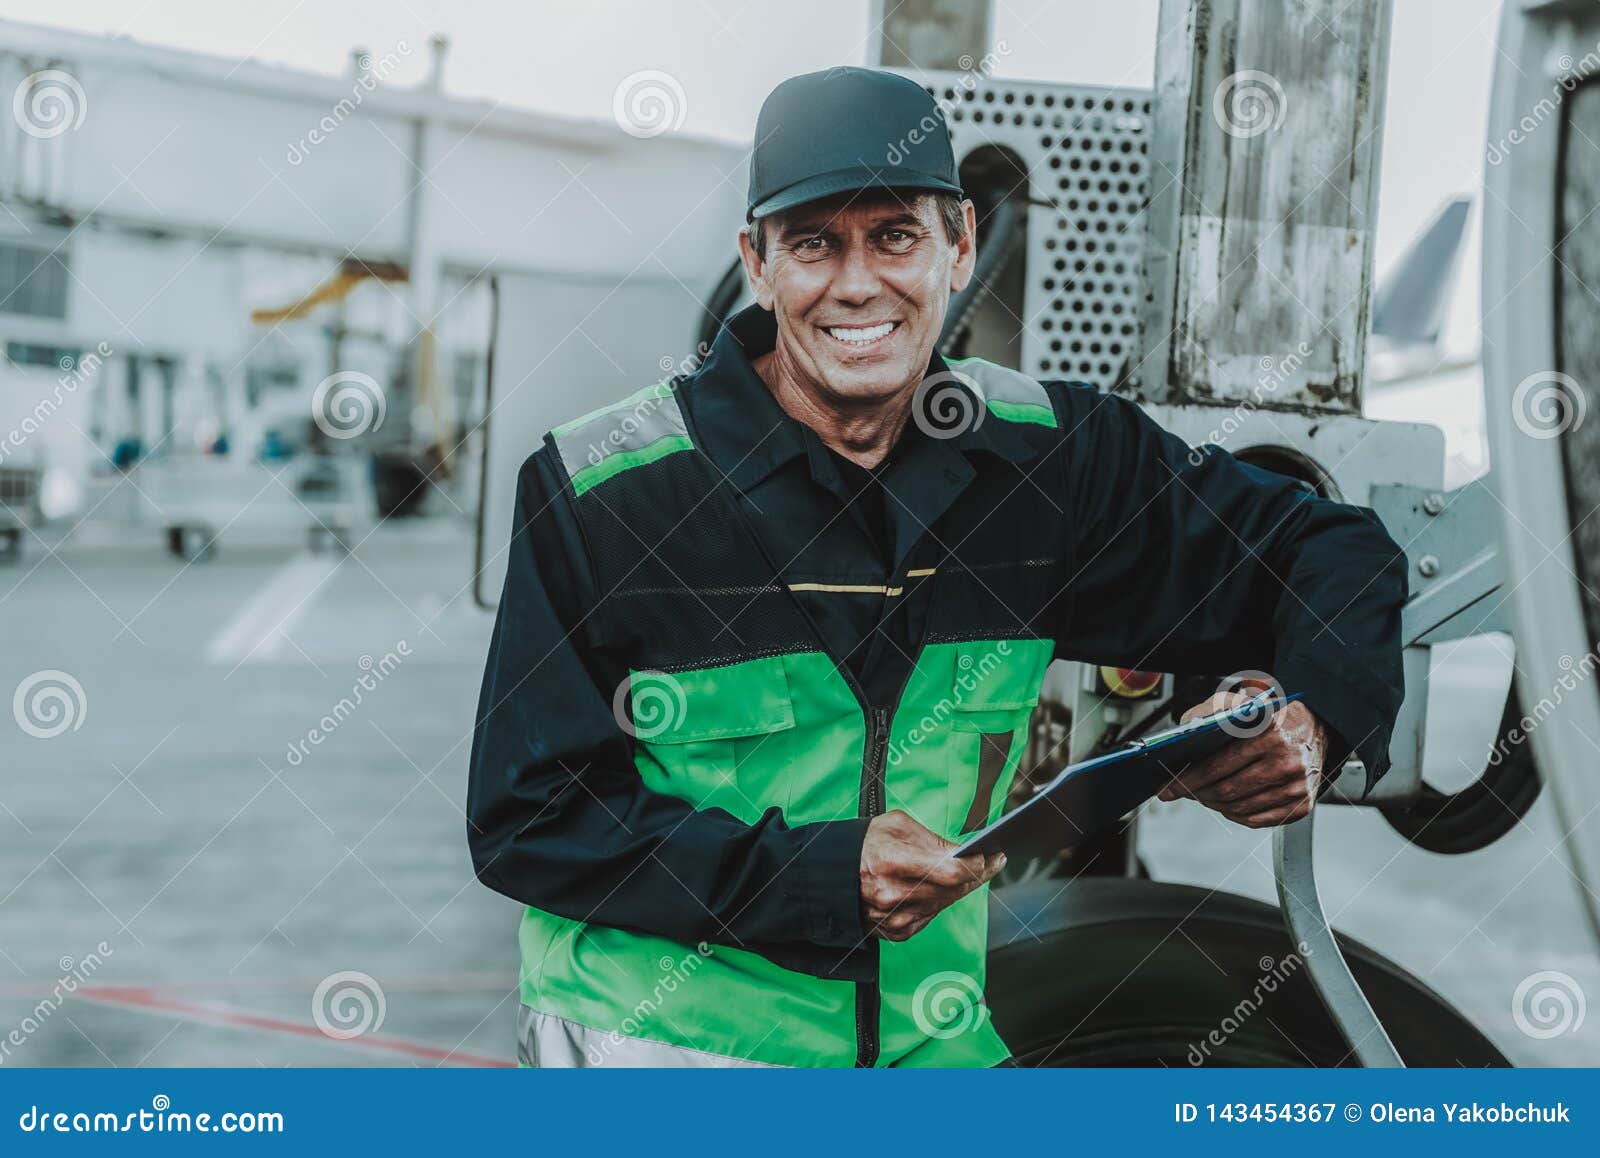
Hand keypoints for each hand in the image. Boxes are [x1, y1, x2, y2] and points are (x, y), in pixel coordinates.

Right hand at [859, 810, 1004, 940]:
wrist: (830, 877)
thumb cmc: (863, 845)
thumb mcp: (896, 825)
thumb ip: (933, 839)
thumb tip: (964, 853)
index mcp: (891, 861)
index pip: (951, 871)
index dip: (977, 865)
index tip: (991, 855)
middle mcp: (893, 894)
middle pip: (954, 890)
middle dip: (976, 874)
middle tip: (990, 862)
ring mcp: (894, 917)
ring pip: (946, 904)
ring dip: (958, 888)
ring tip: (965, 871)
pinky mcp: (896, 932)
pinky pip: (932, 916)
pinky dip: (938, 901)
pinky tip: (935, 887)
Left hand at [1156, 686, 1327, 827]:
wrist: (1317, 727)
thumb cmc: (1272, 716)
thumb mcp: (1240, 702)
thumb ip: (1209, 712)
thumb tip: (1184, 734)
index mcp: (1269, 733)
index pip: (1217, 765)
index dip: (1186, 779)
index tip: (1166, 788)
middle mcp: (1287, 762)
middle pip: (1226, 791)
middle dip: (1196, 794)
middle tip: (1181, 791)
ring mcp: (1297, 787)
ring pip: (1239, 809)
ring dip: (1213, 805)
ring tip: (1202, 795)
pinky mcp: (1302, 805)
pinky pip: (1257, 821)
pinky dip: (1235, 814)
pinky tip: (1226, 804)